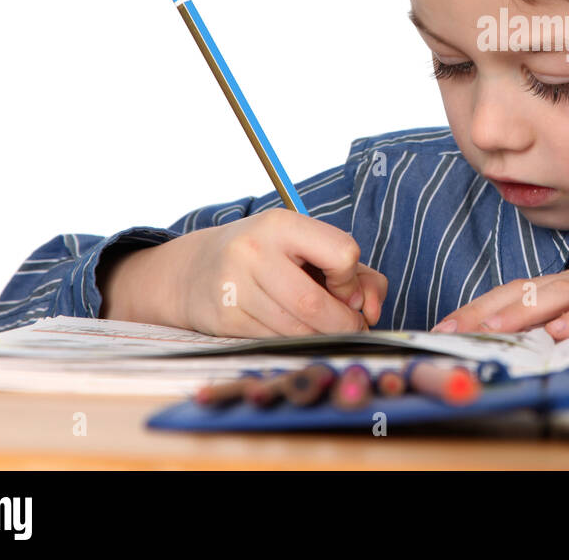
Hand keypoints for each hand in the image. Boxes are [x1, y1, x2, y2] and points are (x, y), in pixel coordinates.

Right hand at [121, 208, 388, 336]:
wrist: (196, 269)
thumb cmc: (269, 257)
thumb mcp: (308, 248)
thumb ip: (358, 274)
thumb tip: (372, 312)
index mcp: (282, 224)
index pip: (342, 253)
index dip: (352, 279)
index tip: (345, 287)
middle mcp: (254, 251)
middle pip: (315, 303)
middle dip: (344, 323)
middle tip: (352, 327)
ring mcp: (235, 286)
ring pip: (295, 329)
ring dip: (322, 337)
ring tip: (327, 331)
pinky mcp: (225, 318)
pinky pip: (274, 341)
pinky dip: (295, 344)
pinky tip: (295, 333)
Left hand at [430, 242, 568, 339]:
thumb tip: (533, 348)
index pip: (518, 293)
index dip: (479, 308)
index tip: (441, 328)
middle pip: (527, 292)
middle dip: (483, 311)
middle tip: (446, 331)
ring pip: (562, 297)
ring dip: (521, 313)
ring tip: (488, 329)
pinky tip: (561, 331)